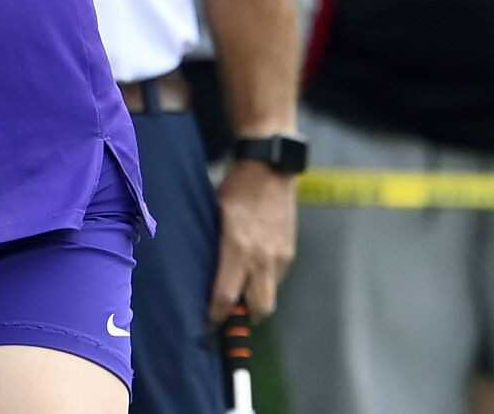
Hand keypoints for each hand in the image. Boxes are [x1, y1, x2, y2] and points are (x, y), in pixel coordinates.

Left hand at [209, 159, 297, 322]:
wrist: (269, 169)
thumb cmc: (235, 189)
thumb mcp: (214, 215)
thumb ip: (213, 247)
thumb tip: (202, 273)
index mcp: (238, 247)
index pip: (227, 296)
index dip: (216, 315)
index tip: (207, 324)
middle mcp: (262, 257)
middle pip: (259, 309)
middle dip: (245, 319)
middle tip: (230, 316)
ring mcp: (280, 256)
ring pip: (270, 295)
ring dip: (256, 299)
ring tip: (241, 292)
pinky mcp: (290, 252)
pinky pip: (278, 278)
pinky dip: (265, 281)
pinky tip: (254, 269)